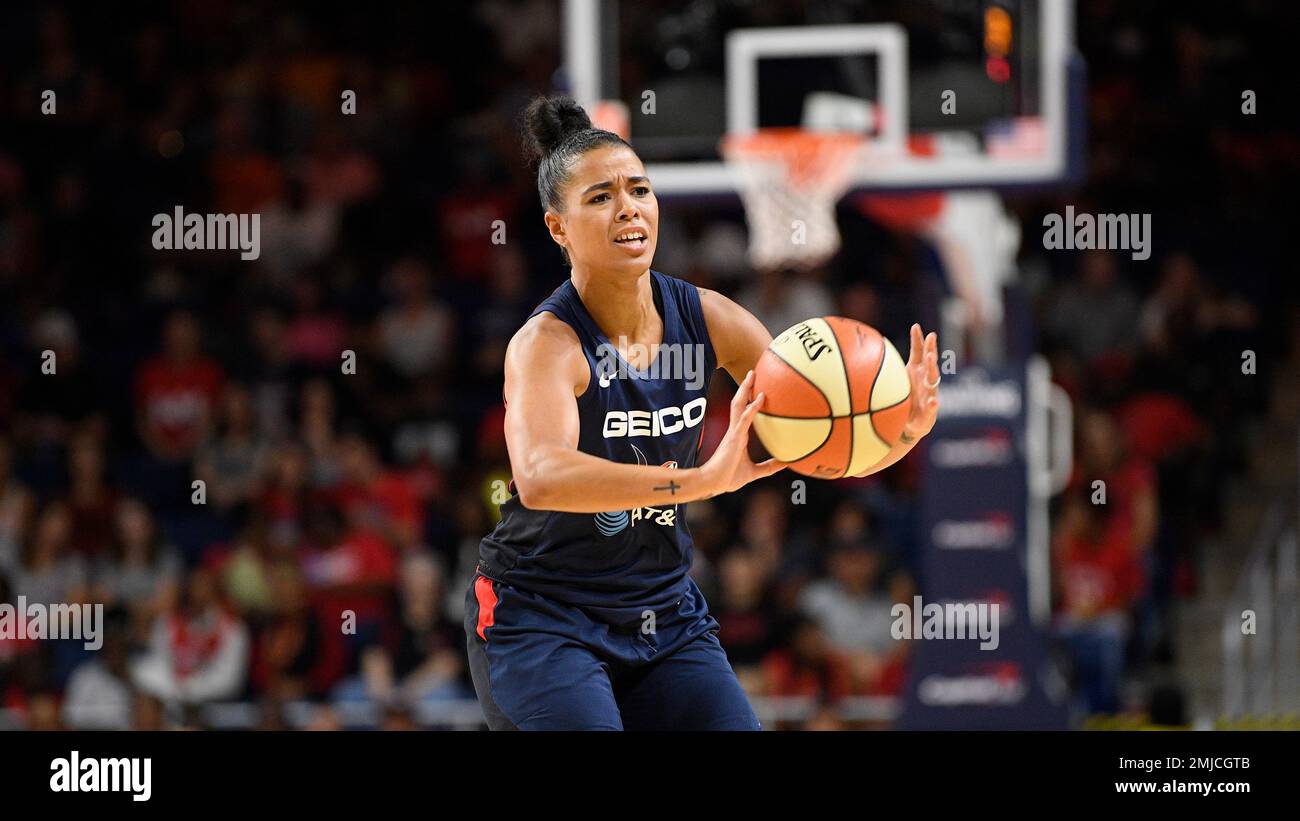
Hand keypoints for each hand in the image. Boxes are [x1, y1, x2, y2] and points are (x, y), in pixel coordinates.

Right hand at [699, 370, 784, 495]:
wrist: (713, 483)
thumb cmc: (729, 478)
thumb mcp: (755, 472)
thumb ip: (769, 467)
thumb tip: (786, 463)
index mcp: (738, 435)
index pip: (743, 412)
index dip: (748, 399)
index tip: (756, 388)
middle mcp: (735, 429)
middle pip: (739, 403)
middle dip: (745, 387)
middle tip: (753, 373)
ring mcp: (734, 431)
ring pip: (738, 404)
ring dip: (745, 389)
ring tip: (752, 374)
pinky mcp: (734, 437)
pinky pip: (744, 418)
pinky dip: (753, 407)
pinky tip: (761, 397)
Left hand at [899, 323, 939, 445]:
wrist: (910, 426)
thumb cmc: (904, 398)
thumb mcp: (895, 382)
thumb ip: (887, 368)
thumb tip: (867, 350)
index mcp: (917, 371)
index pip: (919, 353)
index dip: (918, 340)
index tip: (915, 326)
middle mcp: (925, 380)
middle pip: (930, 363)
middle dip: (930, 349)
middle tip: (931, 337)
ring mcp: (929, 395)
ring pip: (933, 381)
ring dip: (932, 369)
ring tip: (931, 358)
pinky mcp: (930, 412)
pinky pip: (931, 409)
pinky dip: (933, 405)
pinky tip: (933, 401)